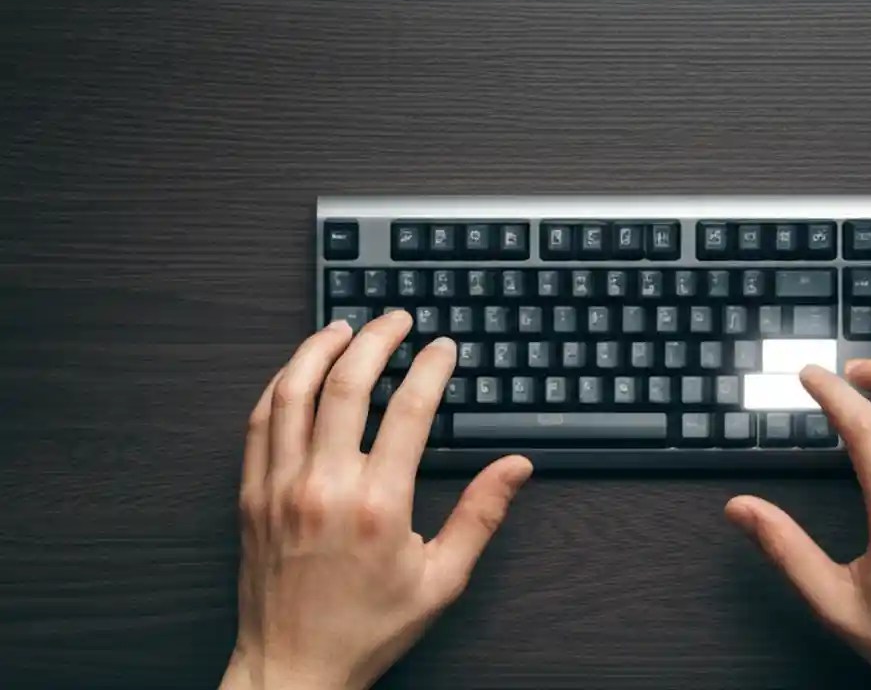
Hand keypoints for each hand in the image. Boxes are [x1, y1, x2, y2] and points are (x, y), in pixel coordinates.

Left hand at [221, 312, 532, 689]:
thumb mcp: (442, 580)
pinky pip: (259, 422)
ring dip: (320, 349)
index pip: (408, 410)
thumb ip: (480, 516)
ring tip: (344, 327)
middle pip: (347, 384)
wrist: (294, 669)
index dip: (430, 368)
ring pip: (294, 392)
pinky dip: (280, 385)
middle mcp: (324, 486)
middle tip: (396, 320)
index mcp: (377, 505)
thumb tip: (514, 468)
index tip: (442, 348)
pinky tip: (298, 370)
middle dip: (377, 339)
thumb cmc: (365, 629)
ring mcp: (280, 486)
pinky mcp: (251, 495)